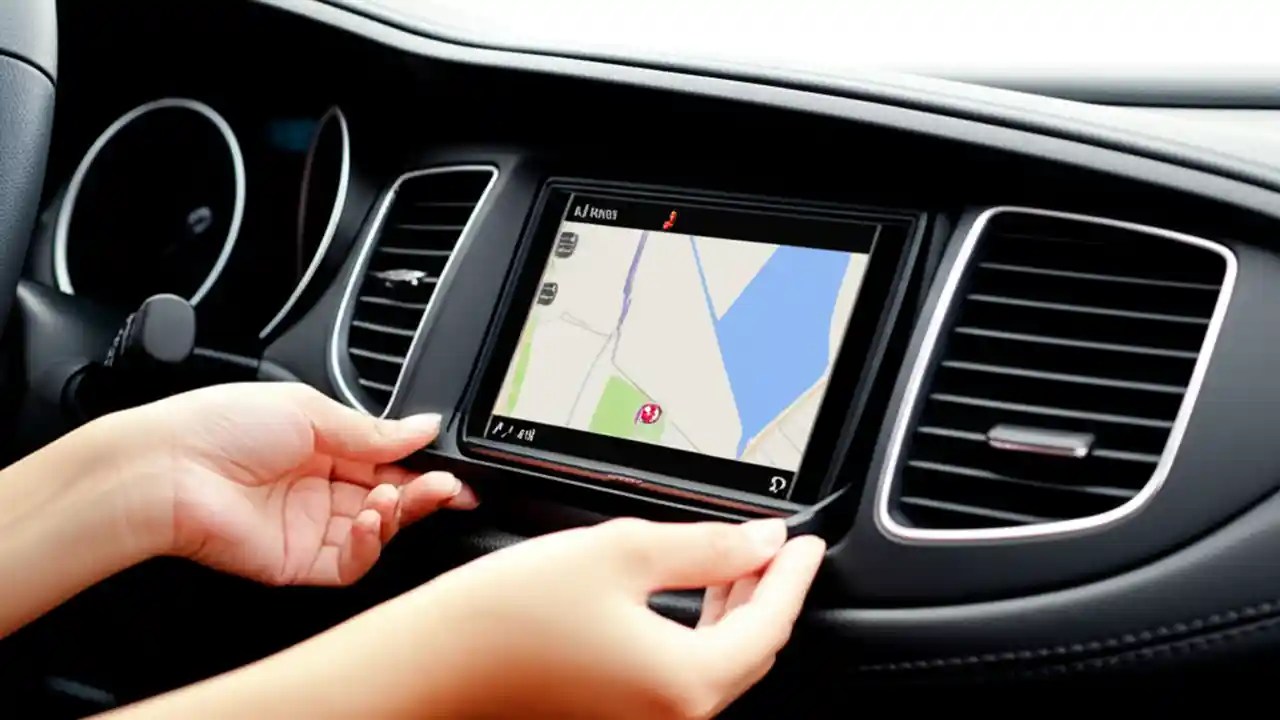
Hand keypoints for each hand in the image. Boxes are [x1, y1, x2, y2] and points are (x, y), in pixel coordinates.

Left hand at [118, 382, 476, 585]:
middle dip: (422, 493)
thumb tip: (425, 426)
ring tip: (396, 498)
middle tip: (445, 488)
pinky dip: (370, 546)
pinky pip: (350, 564)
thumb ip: (373, 430)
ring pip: (377, 532)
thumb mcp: (310, 409)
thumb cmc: (220, 426)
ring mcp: (308, 527)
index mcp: (320, 446)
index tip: (451, 468)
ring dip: (397, 515)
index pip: (387, 462)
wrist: (168, 470)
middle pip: (389, 499)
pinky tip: (370, 521)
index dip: (421, 467)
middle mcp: (317, 488)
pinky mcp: (298, 563)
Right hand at [298, 518, 823, 718]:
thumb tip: (759, 540)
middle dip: (765, 594)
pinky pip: (676, 678)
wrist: (430, 666)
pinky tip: (681, 599)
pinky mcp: (611, 718)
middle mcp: (671, 718)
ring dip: (729, 614)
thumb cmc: (508, 615)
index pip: (771, 623)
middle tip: (772, 547)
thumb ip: (705, 546)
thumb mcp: (620, 553)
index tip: (805, 543)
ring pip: (713, 666)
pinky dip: (692, 636)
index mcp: (686, 682)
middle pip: (748, 652)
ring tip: (732, 563)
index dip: (793, 575)